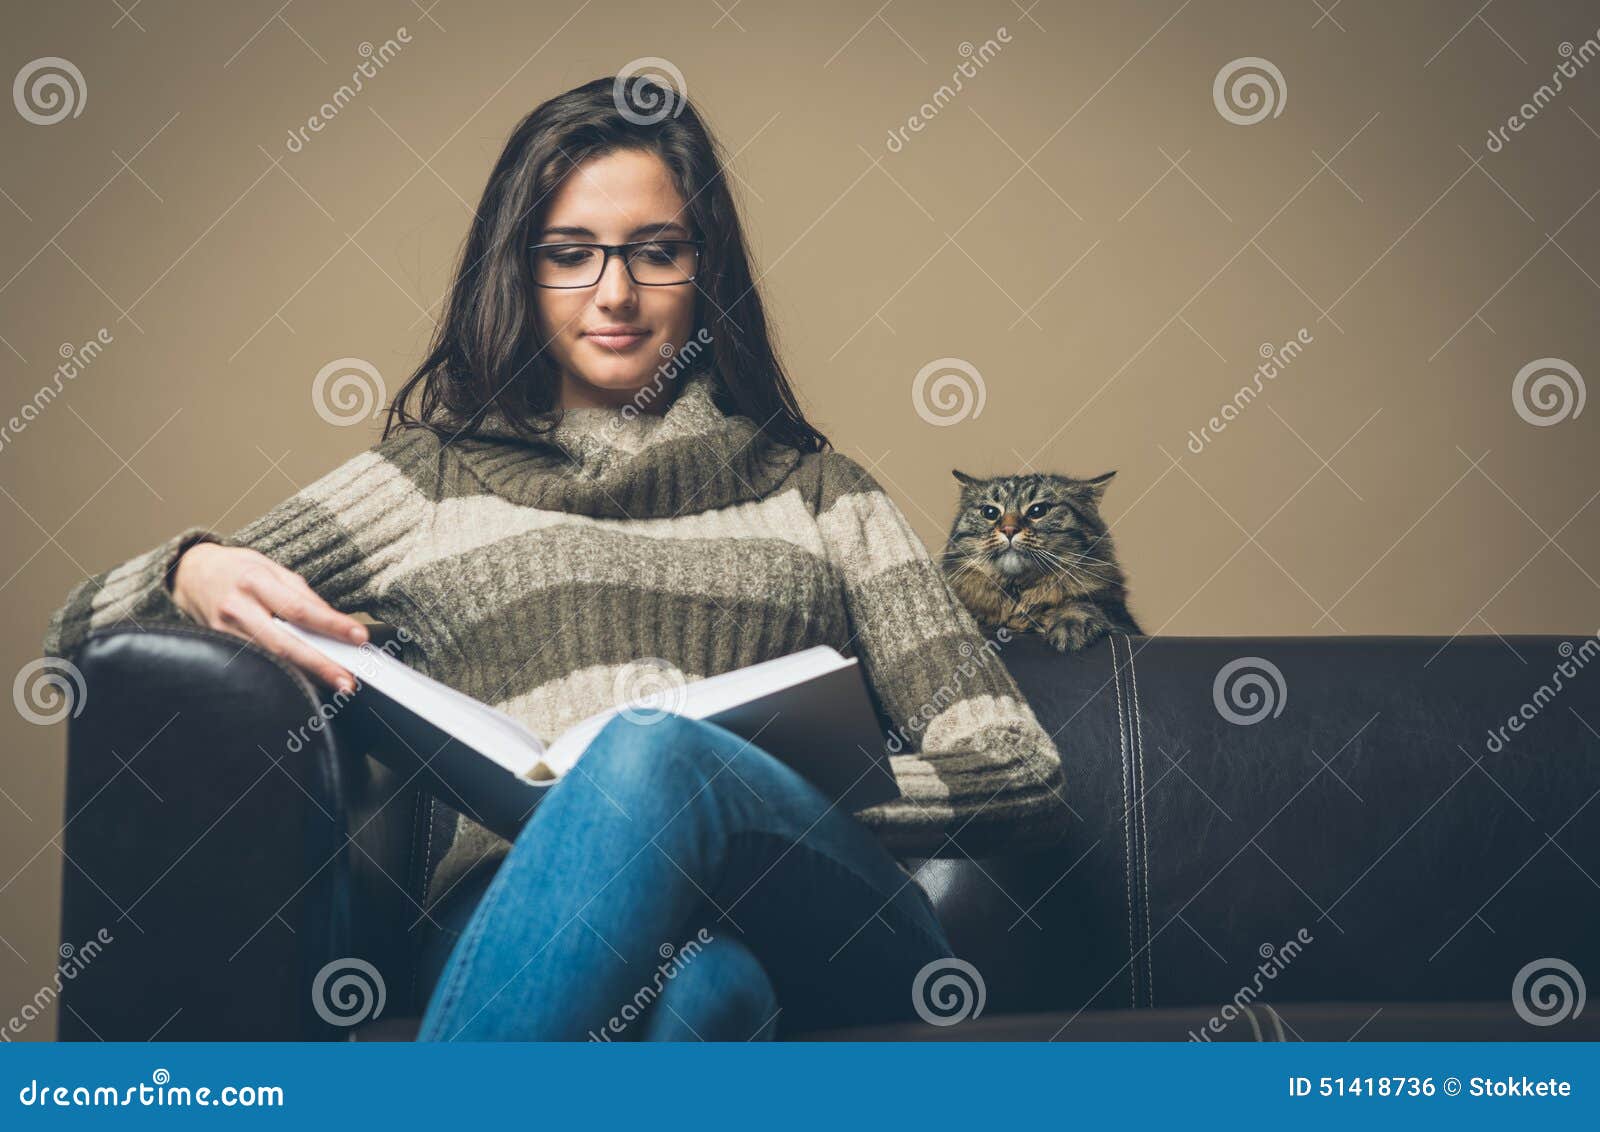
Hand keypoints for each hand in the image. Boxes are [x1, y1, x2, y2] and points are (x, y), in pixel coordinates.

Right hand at [170, 542, 367, 692]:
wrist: (191, 575)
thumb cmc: (238, 570)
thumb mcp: (272, 569)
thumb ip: (302, 594)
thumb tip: (333, 620)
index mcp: (255, 581)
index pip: (300, 609)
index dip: (331, 625)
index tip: (358, 637)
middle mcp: (238, 608)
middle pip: (284, 643)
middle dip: (319, 665)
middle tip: (347, 680)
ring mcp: (225, 631)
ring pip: (270, 659)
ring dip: (305, 675)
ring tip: (333, 684)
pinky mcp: (220, 647)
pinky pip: (257, 664)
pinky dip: (284, 673)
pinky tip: (305, 681)